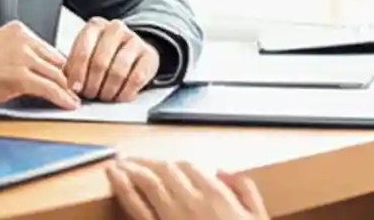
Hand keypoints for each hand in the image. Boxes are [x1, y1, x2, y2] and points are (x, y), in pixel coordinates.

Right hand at [0, 20, 79, 108]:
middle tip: (75, 91)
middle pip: (57, 61)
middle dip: (67, 78)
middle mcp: (23, 40)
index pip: (49, 49)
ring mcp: (22, 57)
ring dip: (68, 90)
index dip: (60, 68)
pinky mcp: (19, 77)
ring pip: (57, 75)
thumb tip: (43, 71)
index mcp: (18, 30)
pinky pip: (50, 88)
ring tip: (75, 100)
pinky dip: (62, 98)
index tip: (67, 79)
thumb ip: (22, 55)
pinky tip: (68, 104)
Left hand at [64, 18, 158, 101]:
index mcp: (95, 26)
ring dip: (108, 90)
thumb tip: (67, 87)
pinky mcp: (149, 55)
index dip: (77, 73)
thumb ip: (73, 66)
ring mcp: (134, 40)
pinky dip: (125, 92)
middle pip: (100, 62)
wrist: (132, 50)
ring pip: (118, 72)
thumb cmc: (102, 55)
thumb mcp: (85, 55)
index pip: (83, 51)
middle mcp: (115, 28)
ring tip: (104, 97)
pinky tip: (120, 96)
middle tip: (90, 95)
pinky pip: (136, 78)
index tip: (75, 89)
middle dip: (92, 85)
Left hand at [107, 158, 268, 219]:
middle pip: (165, 170)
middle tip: (135, 160)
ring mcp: (171, 216)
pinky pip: (136, 206)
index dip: (175, 163)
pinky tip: (114, 177)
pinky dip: (123, 188)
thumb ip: (244, 189)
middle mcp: (190, 201)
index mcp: (216, 195)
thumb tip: (223, 171)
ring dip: (132, 168)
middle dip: (148, 162)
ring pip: (147, 182)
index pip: (189, 167)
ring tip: (117, 162)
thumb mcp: (258, 217)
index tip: (166, 165)